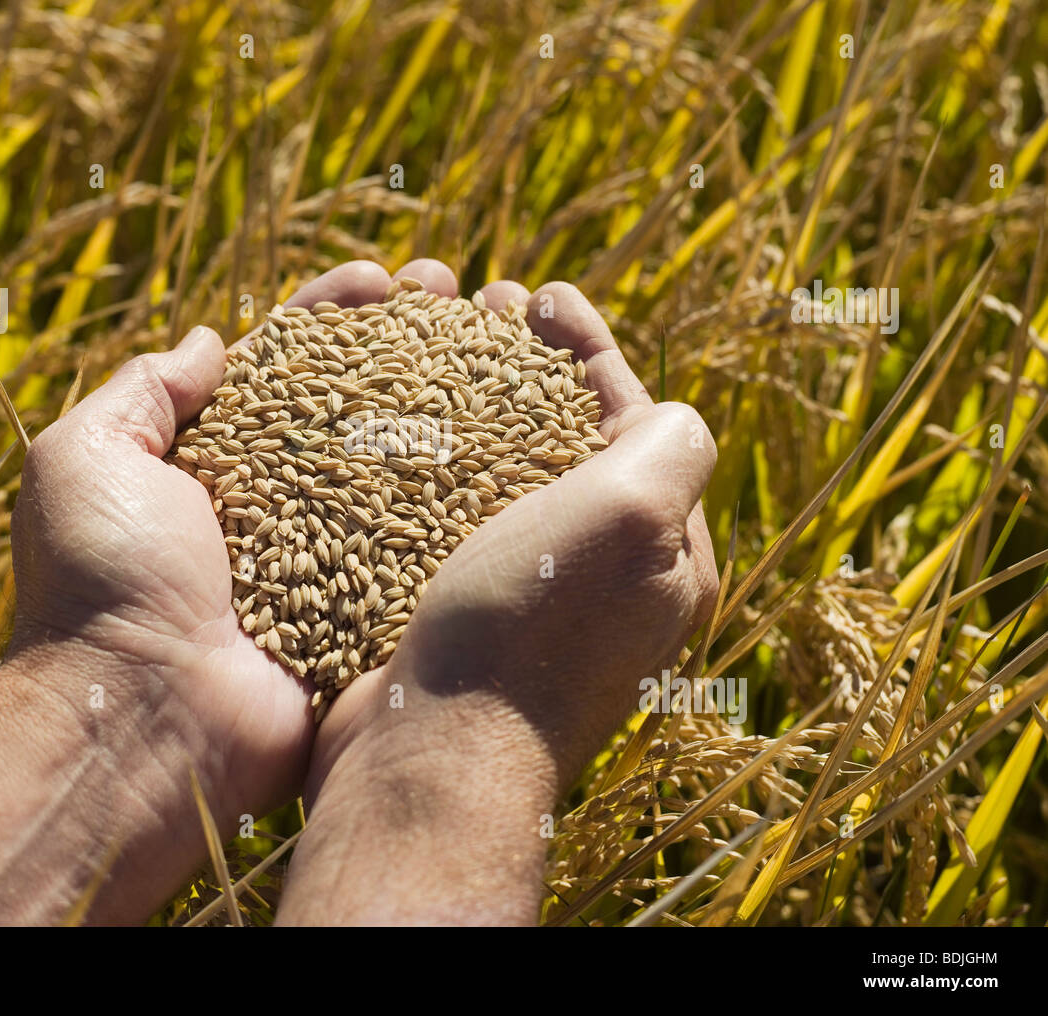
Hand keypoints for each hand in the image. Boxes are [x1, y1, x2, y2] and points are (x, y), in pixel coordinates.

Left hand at [6, 259, 471, 843]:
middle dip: (409, 348)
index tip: (382, 278)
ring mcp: (331, 561)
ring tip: (504, 349)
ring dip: (454, 406)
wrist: (139, 716)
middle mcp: (279, 507)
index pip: (285, 369)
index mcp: (214, 465)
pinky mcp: (371, 614)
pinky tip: (519, 442)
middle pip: (358, 408)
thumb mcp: (84, 460)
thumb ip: (140, 393)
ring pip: (404, 469)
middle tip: (461, 299)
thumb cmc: (102, 582)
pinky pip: (428, 549)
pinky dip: (470, 498)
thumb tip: (209, 341)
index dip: (332, 318)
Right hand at [278, 276, 717, 924]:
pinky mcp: (455, 613)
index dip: (590, 350)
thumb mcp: (630, 519)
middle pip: (565, 440)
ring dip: (469, 403)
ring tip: (426, 348)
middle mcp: (601, 579)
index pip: (637, 423)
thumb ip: (670, 447)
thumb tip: (668, 414)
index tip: (539, 296)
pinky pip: (446, 512)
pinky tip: (384, 423)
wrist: (426, 758)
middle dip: (526, 367)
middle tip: (479, 308)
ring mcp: (525, 599)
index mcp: (662, 557)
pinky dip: (423, 459)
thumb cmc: (528, 632)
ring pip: (500, 471)